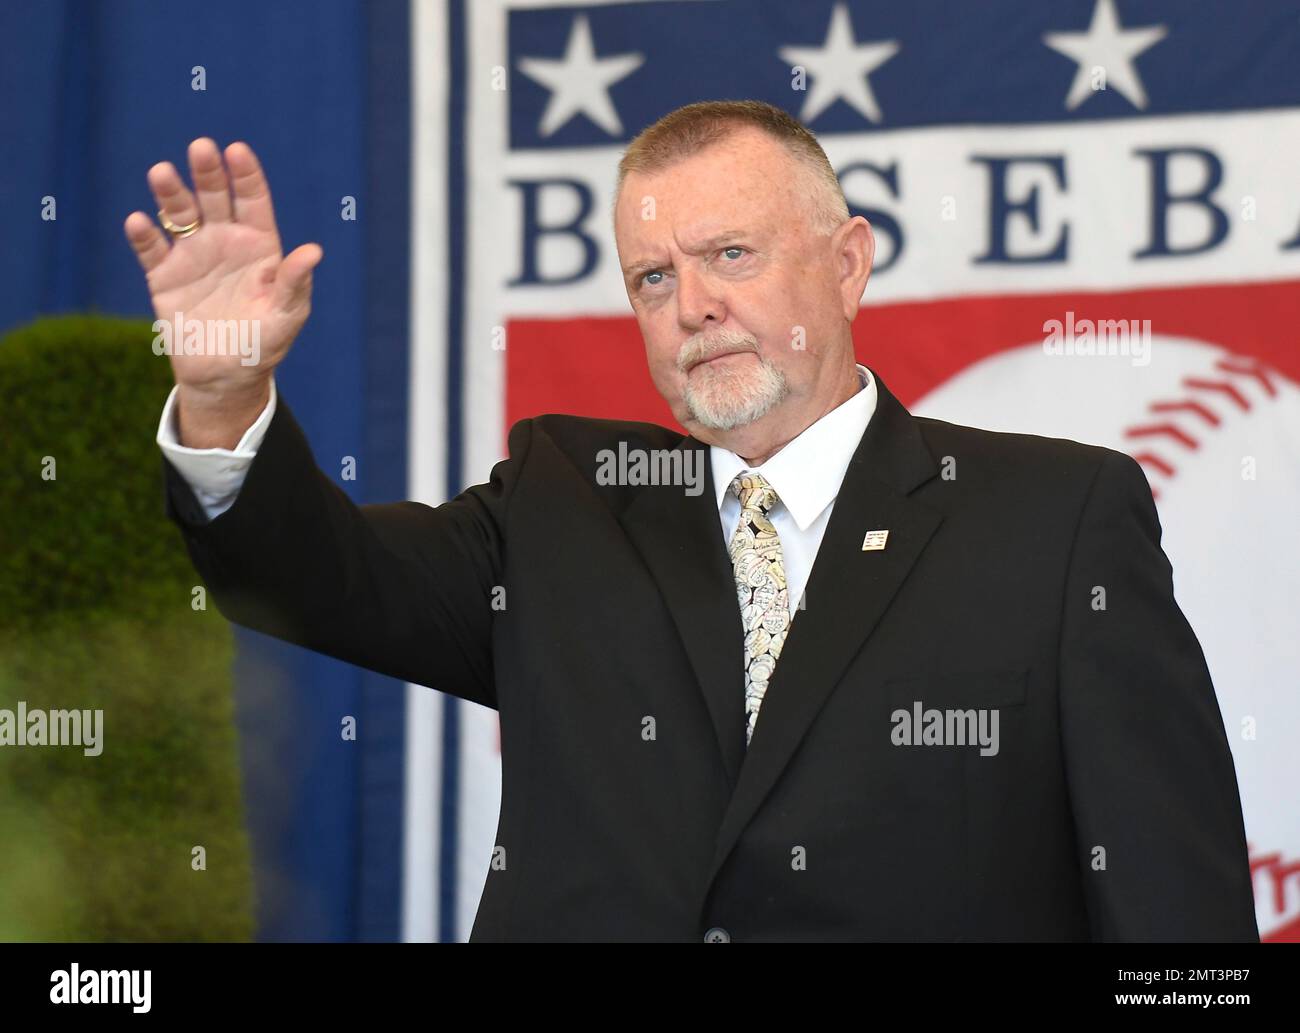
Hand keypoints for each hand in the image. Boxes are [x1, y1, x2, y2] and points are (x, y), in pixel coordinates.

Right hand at [124, 138, 321, 444]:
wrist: (226, 376)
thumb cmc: (264, 345)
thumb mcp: (286, 317)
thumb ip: (295, 284)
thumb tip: (314, 252)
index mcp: (259, 246)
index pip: (253, 202)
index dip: (246, 176)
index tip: (237, 151)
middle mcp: (224, 242)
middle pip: (215, 197)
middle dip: (208, 172)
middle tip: (200, 148)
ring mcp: (193, 255)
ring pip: (179, 214)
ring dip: (170, 193)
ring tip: (161, 173)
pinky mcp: (164, 276)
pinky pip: (151, 249)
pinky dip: (143, 235)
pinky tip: (139, 223)